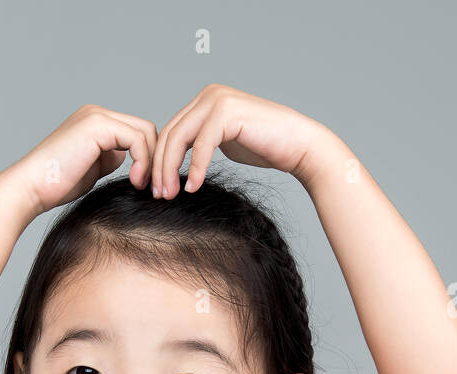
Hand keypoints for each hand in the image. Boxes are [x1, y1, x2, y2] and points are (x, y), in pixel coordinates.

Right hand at [5, 104, 157, 215]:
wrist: (31, 188)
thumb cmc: (55, 186)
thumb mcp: (91, 168)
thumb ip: (109, 158)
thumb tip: (128, 158)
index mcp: (94, 121)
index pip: (136, 131)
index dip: (147, 158)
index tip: (144, 185)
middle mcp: (96, 113)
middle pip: (145, 128)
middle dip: (154, 158)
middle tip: (152, 187)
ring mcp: (96, 116)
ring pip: (144, 132)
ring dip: (151, 162)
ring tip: (143, 186)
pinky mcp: (97, 126)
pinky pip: (137, 139)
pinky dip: (143, 161)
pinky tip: (135, 181)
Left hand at [150, 84, 330, 198]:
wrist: (299, 146)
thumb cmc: (266, 147)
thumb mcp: (224, 142)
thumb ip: (200, 142)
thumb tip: (173, 158)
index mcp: (205, 100)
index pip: (170, 131)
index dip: (158, 161)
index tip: (156, 188)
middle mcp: (208, 95)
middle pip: (170, 134)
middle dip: (159, 167)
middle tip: (158, 195)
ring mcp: (217, 100)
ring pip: (179, 139)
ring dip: (170, 170)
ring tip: (170, 194)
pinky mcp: (227, 113)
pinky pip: (201, 145)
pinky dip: (193, 169)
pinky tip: (192, 188)